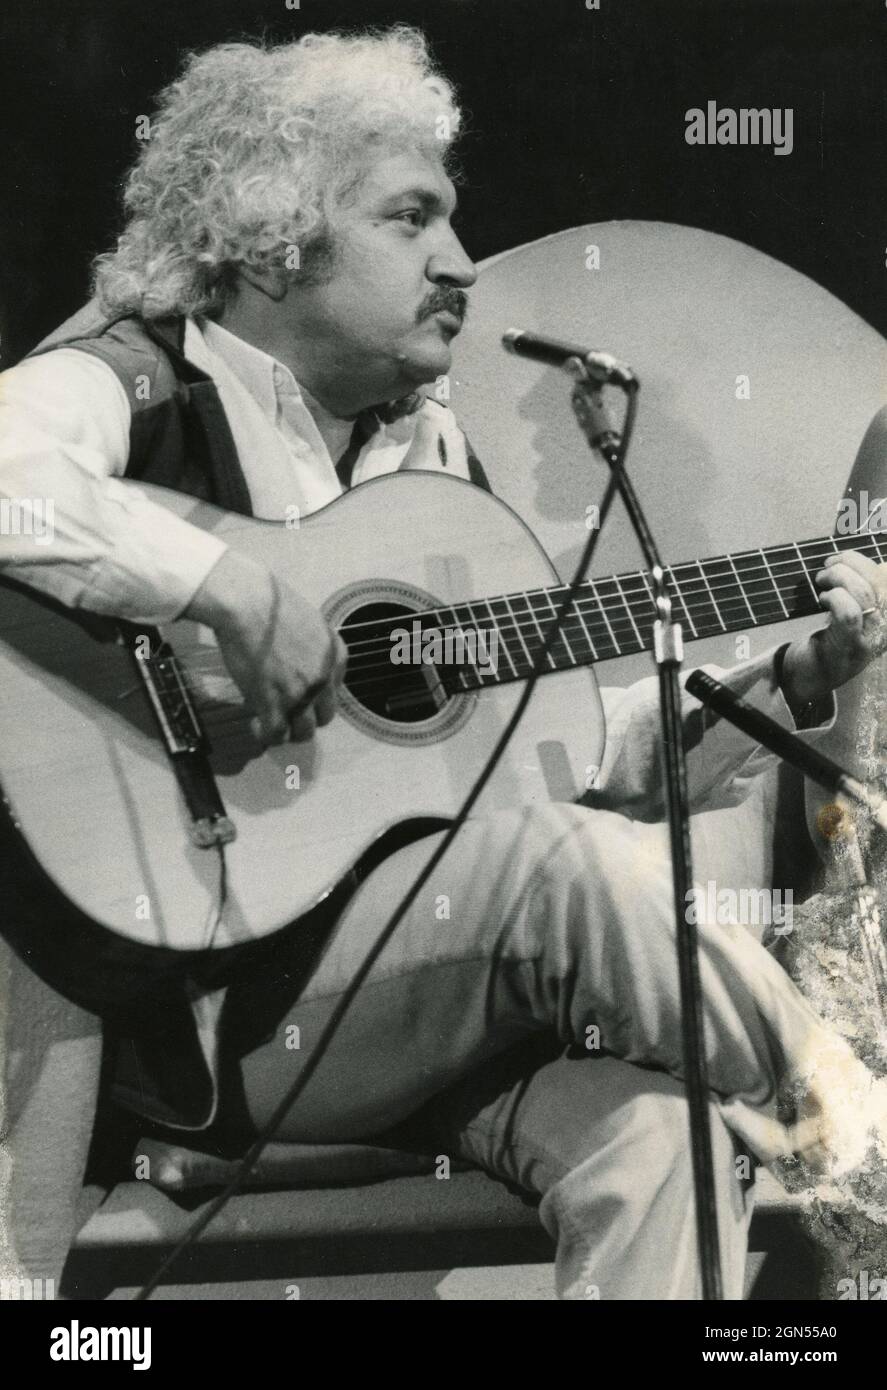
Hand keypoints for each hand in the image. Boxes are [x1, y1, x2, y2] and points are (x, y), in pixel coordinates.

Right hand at [184, 549, 346, 744]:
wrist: (247, 602)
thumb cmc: (269, 602)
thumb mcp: (309, 621)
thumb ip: (313, 647)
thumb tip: (299, 660)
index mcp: (335, 656)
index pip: (335, 689)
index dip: (316, 694)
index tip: (299, 692)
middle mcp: (324, 678)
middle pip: (325, 715)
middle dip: (307, 716)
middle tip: (287, 709)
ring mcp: (301, 694)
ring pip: (304, 731)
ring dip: (289, 730)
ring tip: (272, 721)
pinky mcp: (274, 704)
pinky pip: (276, 734)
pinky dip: (266, 735)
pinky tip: (255, 723)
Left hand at [780, 549, 886, 707]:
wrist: (811, 677)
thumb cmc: (831, 640)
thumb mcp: (856, 614)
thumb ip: (867, 592)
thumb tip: (882, 565)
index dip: (868, 563)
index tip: (844, 558)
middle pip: (880, 582)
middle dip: (851, 563)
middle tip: (828, 565)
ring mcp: (871, 639)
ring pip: (865, 594)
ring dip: (839, 577)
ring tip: (822, 579)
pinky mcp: (851, 647)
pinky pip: (849, 614)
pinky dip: (834, 598)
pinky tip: (823, 599)